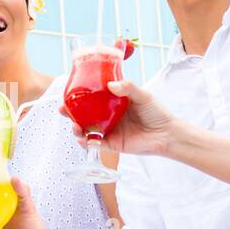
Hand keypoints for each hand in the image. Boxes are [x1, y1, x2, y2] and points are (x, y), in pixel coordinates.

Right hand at [60, 79, 179, 157]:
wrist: (167, 134)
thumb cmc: (156, 112)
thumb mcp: (143, 95)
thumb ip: (128, 88)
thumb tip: (111, 84)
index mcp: (111, 103)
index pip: (90, 99)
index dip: (77, 97)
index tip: (67, 93)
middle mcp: (107, 117)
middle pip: (83, 115)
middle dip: (69, 113)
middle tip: (62, 110)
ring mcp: (109, 131)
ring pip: (86, 130)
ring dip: (76, 129)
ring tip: (75, 127)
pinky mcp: (112, 144)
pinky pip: (95, 144)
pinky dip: (88, 143)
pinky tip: (84, 140)